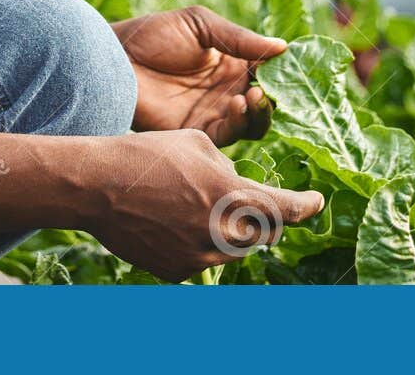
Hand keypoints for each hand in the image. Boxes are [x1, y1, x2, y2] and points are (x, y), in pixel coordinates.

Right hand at [85, 129, 323, 282]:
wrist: (97, 187)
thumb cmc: (147, 155)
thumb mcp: (198, 143)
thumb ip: (230, 168)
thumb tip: (241, 185)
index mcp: (228, 196)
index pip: (284, 210)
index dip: (306, 207)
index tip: (317, 202)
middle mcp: (218, 233)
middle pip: (263, 234)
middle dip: (265, 218)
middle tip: (254, 201)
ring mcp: (197, 258)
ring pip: (234, 249)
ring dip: (231, 230)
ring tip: (201, 204)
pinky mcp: (177, 272)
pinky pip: (204, 259)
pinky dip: (202, 243)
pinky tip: (178, 221)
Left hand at [114, 6, 282, 144]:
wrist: (114, 60)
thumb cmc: (152, 35)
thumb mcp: (199, 24)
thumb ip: (238, 38)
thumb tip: (283, 47)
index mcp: (230, 63)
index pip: (267, 71)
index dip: (283, 72)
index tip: (296, 69)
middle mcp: (227, 90)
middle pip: (266, 101)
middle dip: (275, 96)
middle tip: (270, 86)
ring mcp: (214, 112)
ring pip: (253, 123)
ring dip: (260, 111)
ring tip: (252, 95)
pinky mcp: (198, 131)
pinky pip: (230, 135)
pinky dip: (240, 122)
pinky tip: (236, 104)